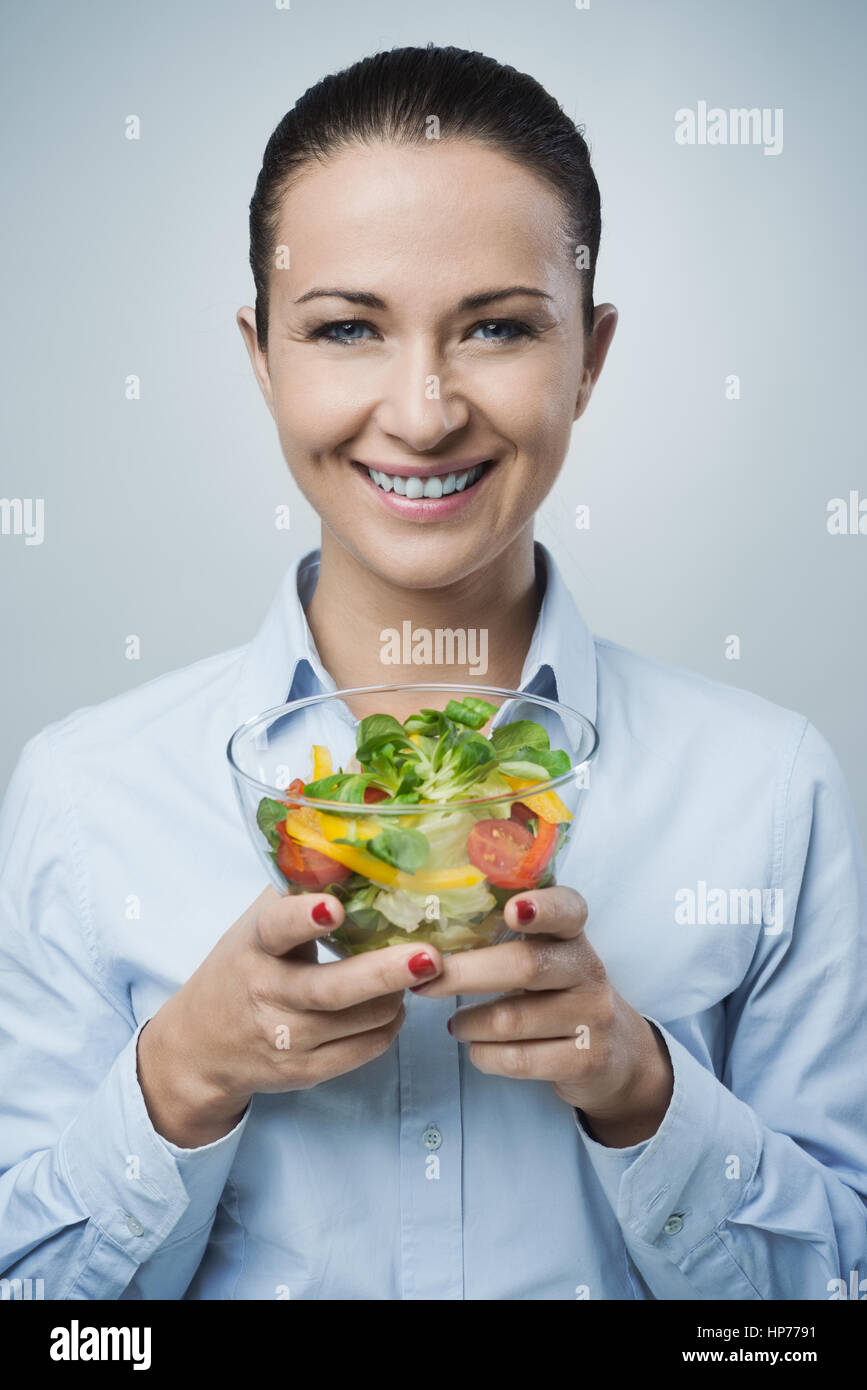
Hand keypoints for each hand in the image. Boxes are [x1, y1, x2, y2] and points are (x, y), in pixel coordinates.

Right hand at [137, 886, 441, 1147]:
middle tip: (429, 956)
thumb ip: (297, 887)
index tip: (335, 907)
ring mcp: (285, 1039)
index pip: (278, 928)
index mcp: (255, 946)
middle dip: (384, 973)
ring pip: (359, 1021)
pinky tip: (394, 1005)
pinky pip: (362, 1050)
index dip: (305, 917)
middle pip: (331, 990)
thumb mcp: (257, 924)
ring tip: (416, 972)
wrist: (201, 1047)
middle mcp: (268, 994)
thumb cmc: (243, 967)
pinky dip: (388, 1027)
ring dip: (396, 996)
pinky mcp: (304, 1072)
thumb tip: (350, 836)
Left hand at [410, 886, 672, 1146]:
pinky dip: (484, 1055)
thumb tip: (427, 938)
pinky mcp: (585, 1060)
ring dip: (470, 1023)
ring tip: (456, 1024)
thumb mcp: (545, 957)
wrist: (614, 1054)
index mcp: (572, 935)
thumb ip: (502, 938)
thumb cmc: (557, 994)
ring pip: (513, 1020)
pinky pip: (519, 1059)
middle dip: (466, 974)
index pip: (568, 908)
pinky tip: (477, 1048)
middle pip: (526, 966)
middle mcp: (587, 970)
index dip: (543, 907)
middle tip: (427, 980)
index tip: (512, 910)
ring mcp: (591, 1017)